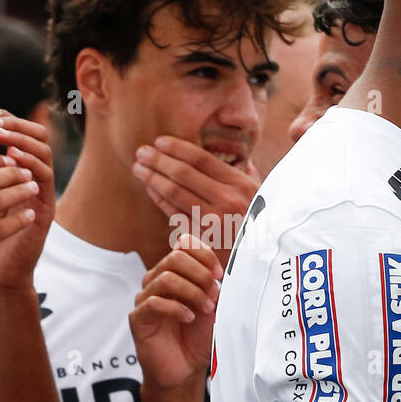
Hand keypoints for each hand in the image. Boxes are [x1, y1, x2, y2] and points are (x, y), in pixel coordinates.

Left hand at [0, 107, 55, 290]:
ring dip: (22, 141)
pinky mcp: (46, 210)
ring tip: (0, 134)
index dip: (6, 120)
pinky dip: (31, 166)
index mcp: (19, 170)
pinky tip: (12, 159)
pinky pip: (45, 181)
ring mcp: (43, 193)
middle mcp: (34, 177)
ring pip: (43, 154)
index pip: (20, 134)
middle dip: (15, 124)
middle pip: (38, 137)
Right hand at [130, 233, 220, 391]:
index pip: (183, 245)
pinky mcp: (138, 318)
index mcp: (175, 274)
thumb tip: (225, 271)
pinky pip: (154, 302)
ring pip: (165, 278)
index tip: (219, 274)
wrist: (184, 369)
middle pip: (174, 258)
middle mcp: (157, 282)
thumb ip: (216, 288)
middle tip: (214, 294)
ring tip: (205, 309)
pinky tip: (188, 319)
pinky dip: (177, 309)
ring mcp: (144, 299)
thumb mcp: (214, 308)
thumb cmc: (197, 338)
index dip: (203, 254)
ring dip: (192, 292)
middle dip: (200, 274)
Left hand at [132, 136, 259, 262]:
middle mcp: (227, 200)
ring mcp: (212, 221)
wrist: (262, 260)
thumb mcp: (262, 196)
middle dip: (158, 160)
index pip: (202, 159)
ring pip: (174, 193)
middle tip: (140, 152)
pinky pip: (173, 214)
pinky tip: (150, 189)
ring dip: (152, 178)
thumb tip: (238, 159)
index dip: (177, 148)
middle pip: (183, 173)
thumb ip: (247, 176)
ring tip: (138, 168)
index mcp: (241, 184)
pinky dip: (159, 199)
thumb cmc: (261, 224)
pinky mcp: (200, 238)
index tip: (159, 141)